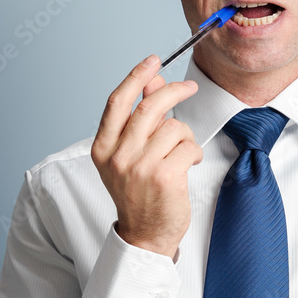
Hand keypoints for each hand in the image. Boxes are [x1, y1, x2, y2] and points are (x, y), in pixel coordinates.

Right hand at [91, 55, 201, 257]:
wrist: (145, 236)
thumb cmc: (139, 195)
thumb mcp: (130, 155)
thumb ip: (140, 119)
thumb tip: (153, 81)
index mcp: (103, 148)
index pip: (118, 101)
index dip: (136, 76)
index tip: (153, 61)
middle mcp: (117, 156)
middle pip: (148, 106)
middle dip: (173, 91)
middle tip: (189, 87)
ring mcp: (140, 167)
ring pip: (174, 127)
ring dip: (186, 136)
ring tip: (183, 153)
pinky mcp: (164, 176)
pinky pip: (188, 146)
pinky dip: (194, 153)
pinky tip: (188, 164)